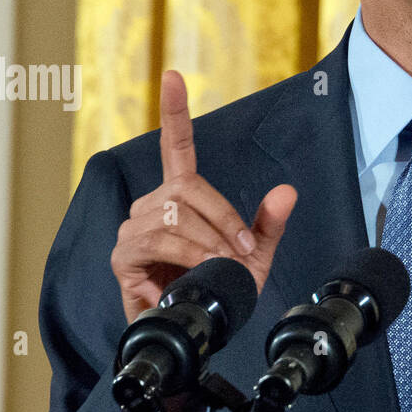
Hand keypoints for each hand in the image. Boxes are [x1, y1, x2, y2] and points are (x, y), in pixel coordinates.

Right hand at [111, 70, 297, 323]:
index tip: (174, 76)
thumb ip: (270, 225)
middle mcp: (154, 205)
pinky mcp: (123, 256)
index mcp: (182, 197)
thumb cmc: (219, 293)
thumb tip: (288, 191)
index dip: (175, 111)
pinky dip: (187, 256)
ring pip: (175, 217)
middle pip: (187, 190)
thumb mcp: (254, 257)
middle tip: (241, 254)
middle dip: (223, 222)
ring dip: (206, 244)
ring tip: (220, 268)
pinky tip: (193, 275)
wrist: (199, 334)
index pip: (177, 147)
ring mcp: (134, 228)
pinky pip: (158, 240)